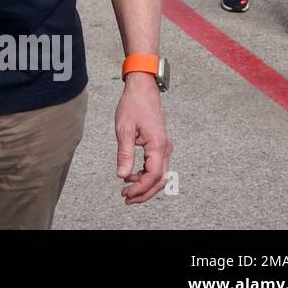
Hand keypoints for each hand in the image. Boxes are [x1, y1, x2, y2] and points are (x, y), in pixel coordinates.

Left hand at [115, 73, 170, 204]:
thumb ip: (124, 153)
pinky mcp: (161, 145)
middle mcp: (166, 148)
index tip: (126, 193)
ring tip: (127, 190)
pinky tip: (132, 176)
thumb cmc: (133, 105)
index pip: (153, 175)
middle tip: (126, 198)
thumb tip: (122, 175)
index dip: (141, 188)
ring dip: (146, 185)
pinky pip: (158, 166)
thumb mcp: (123, 129)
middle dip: (144, 192)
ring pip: (160, 174)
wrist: (143, 89)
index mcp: (158, 144)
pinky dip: (146, 175)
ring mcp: (165, 147)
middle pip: (160, 179)